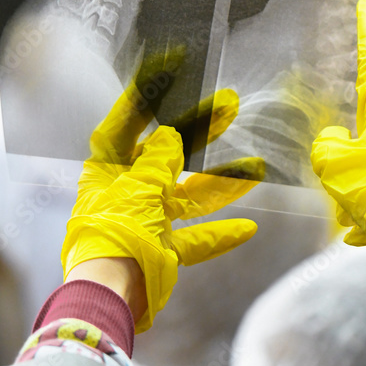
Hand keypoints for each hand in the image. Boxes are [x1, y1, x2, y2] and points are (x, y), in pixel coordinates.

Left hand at [62, 70, 261, 332]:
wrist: (113, 293)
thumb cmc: (117, 232)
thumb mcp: (141, 185)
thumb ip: (161, 158)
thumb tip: (172, 135)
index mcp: (108, 172)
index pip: (123, 127)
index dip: (140, 99)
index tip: (164, 72)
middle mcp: (127, 192)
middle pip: (166, 155)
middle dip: (198, 132)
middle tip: (229, 107)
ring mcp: (147, 221)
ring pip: (189, 196)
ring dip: (222, 184)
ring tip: (257, 169)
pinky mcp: (164, 250)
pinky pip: (196, 238)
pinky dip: (219, 233)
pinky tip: (248, 229)